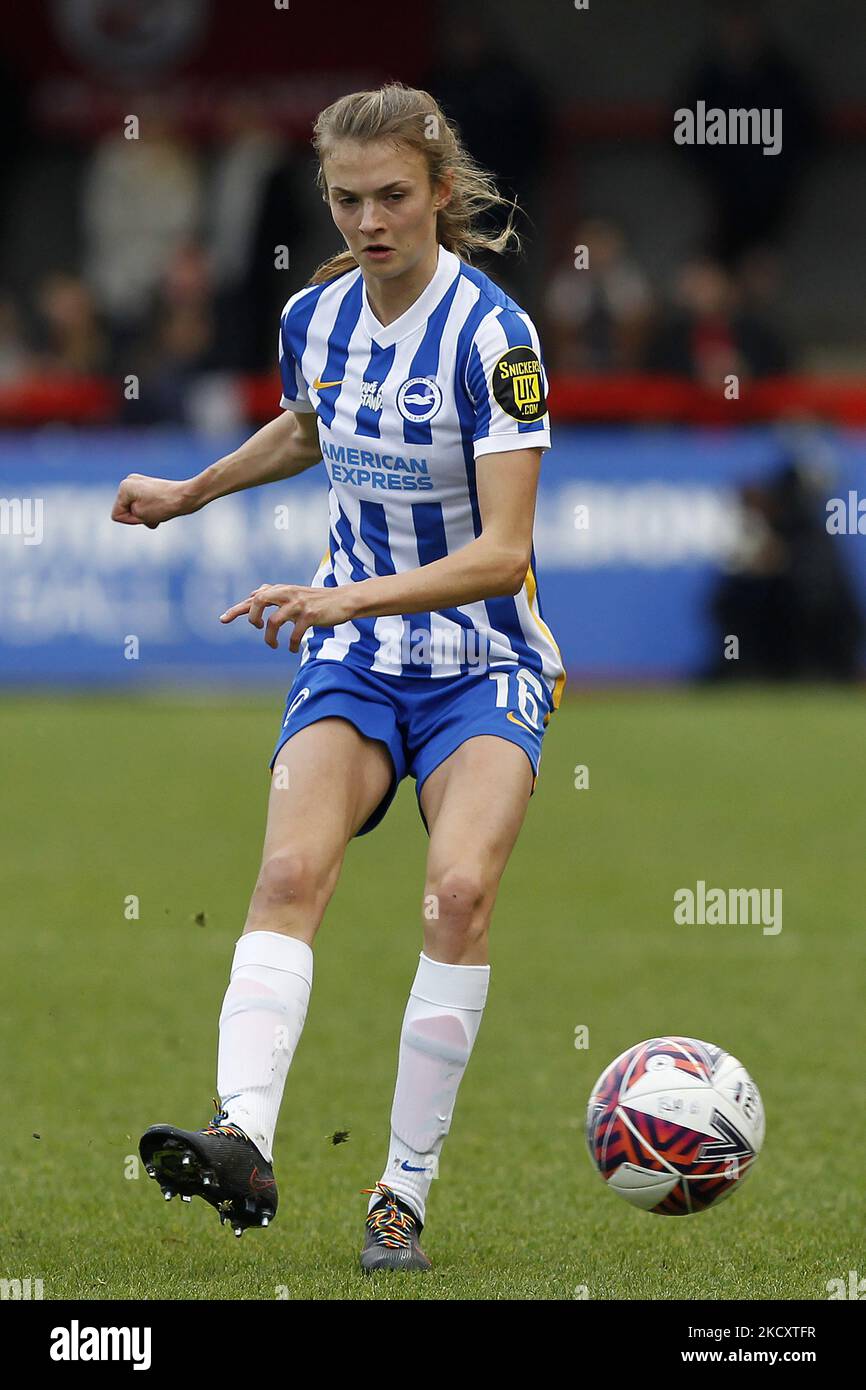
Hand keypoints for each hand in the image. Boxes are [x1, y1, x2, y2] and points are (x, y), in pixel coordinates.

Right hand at [111, 474, 198, 527]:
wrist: (186, 496)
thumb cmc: (163, 506)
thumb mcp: (141, 516)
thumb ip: (130, 514)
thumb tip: (138, 508)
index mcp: (123, 487)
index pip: (117, 515)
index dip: (132, 520)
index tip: (145, 513)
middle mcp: (129, 481)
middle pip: (127, 510)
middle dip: (139, 516)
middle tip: (154, 511)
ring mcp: (140, 482)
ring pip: (136, 509)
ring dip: (147, 514)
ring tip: (159, 510)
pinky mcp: (150, 486)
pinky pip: (145, 504)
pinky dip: (152, 510)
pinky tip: (163, 508)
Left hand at [219, 583, 357, 651]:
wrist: (343, 600)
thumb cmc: (317, 599)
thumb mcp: (293, 593)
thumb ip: (274, 593)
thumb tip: (255, 592)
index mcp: (280, 590)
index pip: (254, 598)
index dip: (237, 610)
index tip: (222, 620)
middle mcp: (287, 594)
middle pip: (259, 601)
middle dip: (252, 618)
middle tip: (258, 629)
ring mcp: (298, 604)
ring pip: (274, 621)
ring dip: (270, 638)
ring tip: (274, 645)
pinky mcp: (310, 615)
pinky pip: (294, 633)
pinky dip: (290, 644)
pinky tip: (291, 649)